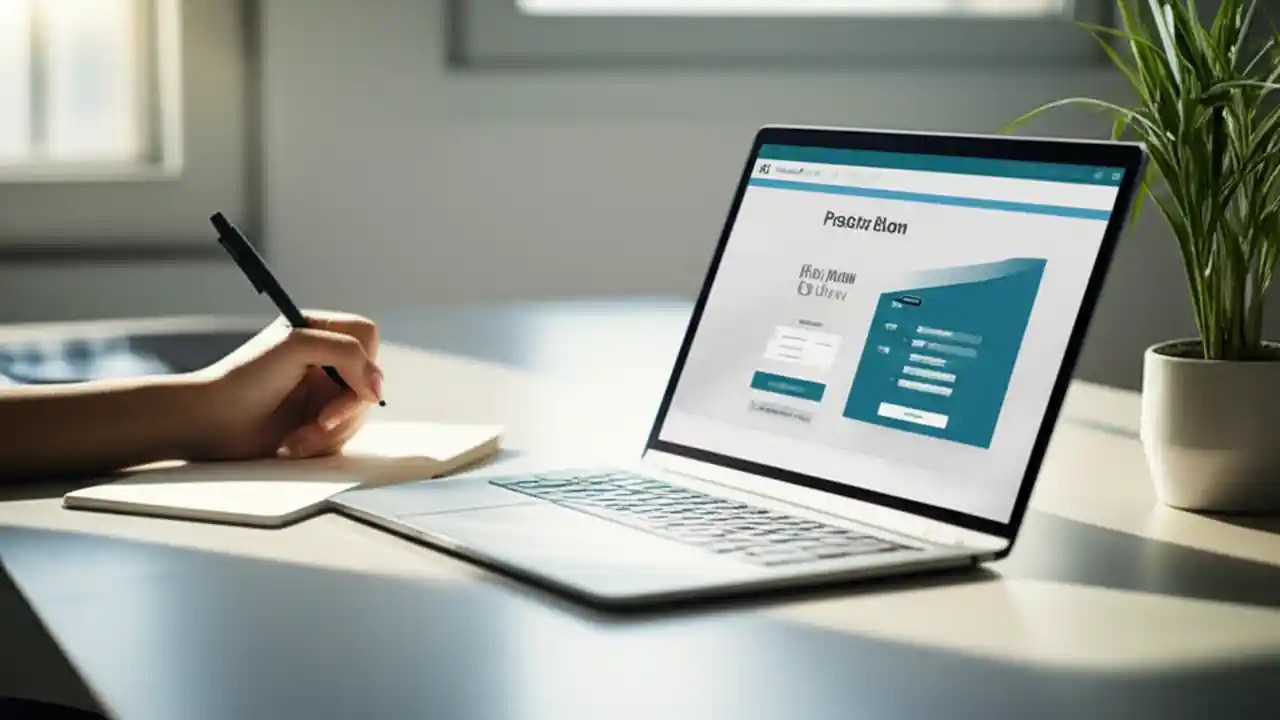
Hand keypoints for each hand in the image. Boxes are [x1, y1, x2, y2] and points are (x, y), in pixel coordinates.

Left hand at [189, 311, 382, 460]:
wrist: (210, 422)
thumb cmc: (244, 379)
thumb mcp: (298, 347)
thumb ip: (347, 353)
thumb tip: (377, 388)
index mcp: (319, 331)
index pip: (367, 335)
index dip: (364, 360)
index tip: (349, 384)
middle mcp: (326, 361)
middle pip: (369, 380)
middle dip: (345, 408)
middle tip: (321, 420)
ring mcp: (323, 394)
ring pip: (358, 414)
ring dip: (329, 432)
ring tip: (295, 437)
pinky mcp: (317, 424)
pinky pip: (341, 438)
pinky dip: (317, 445)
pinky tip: (290, 444)